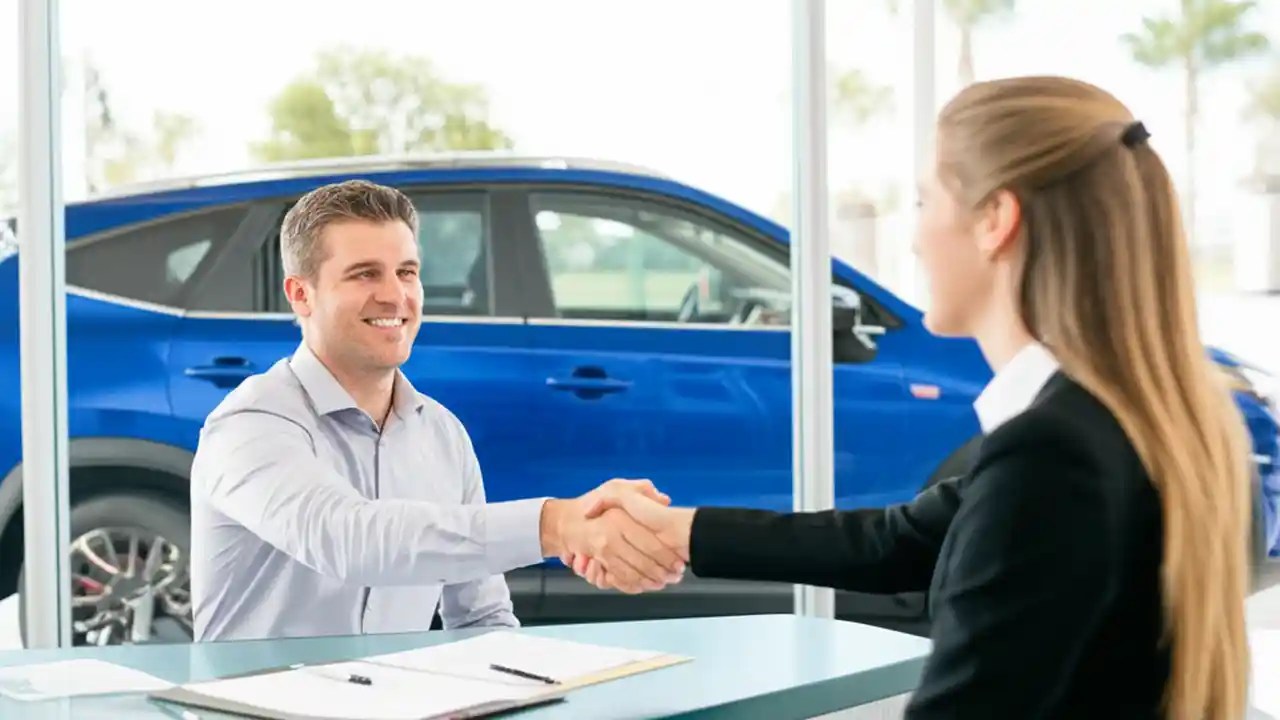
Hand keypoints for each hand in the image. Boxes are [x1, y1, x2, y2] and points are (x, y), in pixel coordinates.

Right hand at [539, 480, 684, 593]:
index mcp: (620, 518)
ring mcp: (603, 550)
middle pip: (643, 561)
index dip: (666, 555)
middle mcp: (611, 535)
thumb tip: (664, 499)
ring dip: (650, 581)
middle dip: (662, 572)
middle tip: (676, 575)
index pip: (649, 542)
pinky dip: (633, 585)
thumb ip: (642, 490)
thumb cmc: (594, 504)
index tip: (679, 561)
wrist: (566, 521)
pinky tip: (645, 585)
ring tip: (665, 582)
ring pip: (632, 573)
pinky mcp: (597, 561)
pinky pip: (618, 578)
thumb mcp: (617, 487)